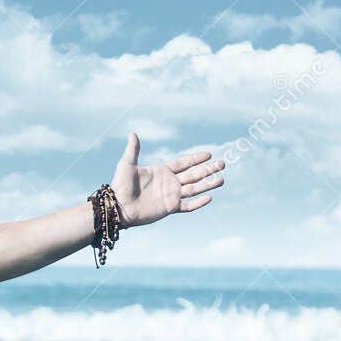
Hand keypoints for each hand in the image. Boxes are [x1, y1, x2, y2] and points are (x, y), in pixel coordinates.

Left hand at [109, 132, 223, 228]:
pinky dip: (198, 203)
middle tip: (223, 164)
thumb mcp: (127, 164)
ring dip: (208, 184)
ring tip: (222, 179)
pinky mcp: (170, 208)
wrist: (118, 207)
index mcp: (162, 171)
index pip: (183, 163)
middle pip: (193, 174)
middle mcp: (169, 183)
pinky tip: (209, 197)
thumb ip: (133, 150)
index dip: (196, 159)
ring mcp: (171, 196)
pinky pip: (188, 206)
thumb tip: (133, 132)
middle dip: (208, 169)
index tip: (209, 154)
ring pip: (194, 189)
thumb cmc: (120, 186)